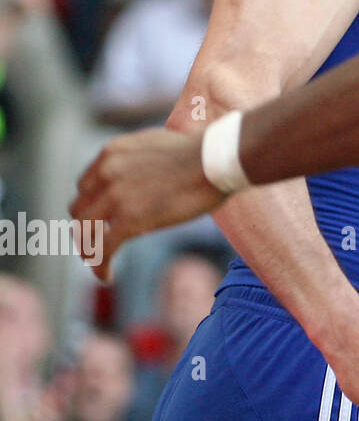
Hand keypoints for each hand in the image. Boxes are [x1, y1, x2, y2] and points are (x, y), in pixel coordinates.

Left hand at [70, 128, 224, 281]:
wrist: (216, 161)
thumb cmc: (201, 153)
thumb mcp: (156, 145)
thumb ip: (137, 159)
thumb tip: (141, 174)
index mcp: (112, 153)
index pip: (85, 185)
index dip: (92, 204)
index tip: (101, 218)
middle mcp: (106, 173)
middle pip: (80, 209)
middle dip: (87, 227)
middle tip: (98, 240)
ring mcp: (115, 198)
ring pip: (85, 232)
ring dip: (89, 249)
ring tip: (99, 261)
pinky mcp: (129, 221)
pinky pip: (102, 250)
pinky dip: (100, 266)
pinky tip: (106, 276)